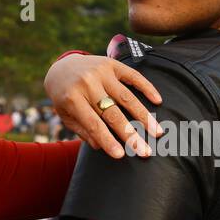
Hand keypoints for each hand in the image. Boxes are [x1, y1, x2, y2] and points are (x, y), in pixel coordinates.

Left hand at [45, 54, 162, 158]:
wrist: (62, 66)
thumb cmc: (65, 97)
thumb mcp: (66, 115)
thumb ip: (82, 130)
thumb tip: (100, 146)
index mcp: (72, 99)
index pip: (93, 124)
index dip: (107, 140)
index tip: (120, 155)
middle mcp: (87, 84)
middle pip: (113, 113)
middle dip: (130, 134)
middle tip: (145, 151)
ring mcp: (101, 72)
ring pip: (127, 97)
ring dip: (144, 116)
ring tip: (157, 132)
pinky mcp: (112, 64)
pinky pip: (133, 76)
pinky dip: (147, 88)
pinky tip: (158, 101)